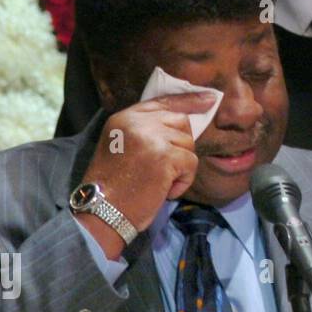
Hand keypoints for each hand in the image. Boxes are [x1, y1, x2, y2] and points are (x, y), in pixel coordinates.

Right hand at [78, 91, 215, 255]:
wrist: (102, 211)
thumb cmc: (114, 186)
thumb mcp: (122, 146)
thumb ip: (146, 130)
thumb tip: (184, 120)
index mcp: (124, 118)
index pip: (163, 101)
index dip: (189, 101)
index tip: (210, 100)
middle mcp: (137, 123)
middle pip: (181, 122)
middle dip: (181, 145)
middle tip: (164, 167)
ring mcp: (151, 138)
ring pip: (188, 144)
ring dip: (180, 167)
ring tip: (158, 181)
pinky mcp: (165, 157)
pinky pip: (191, 163)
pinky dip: (183, 181)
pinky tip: (164, 190)